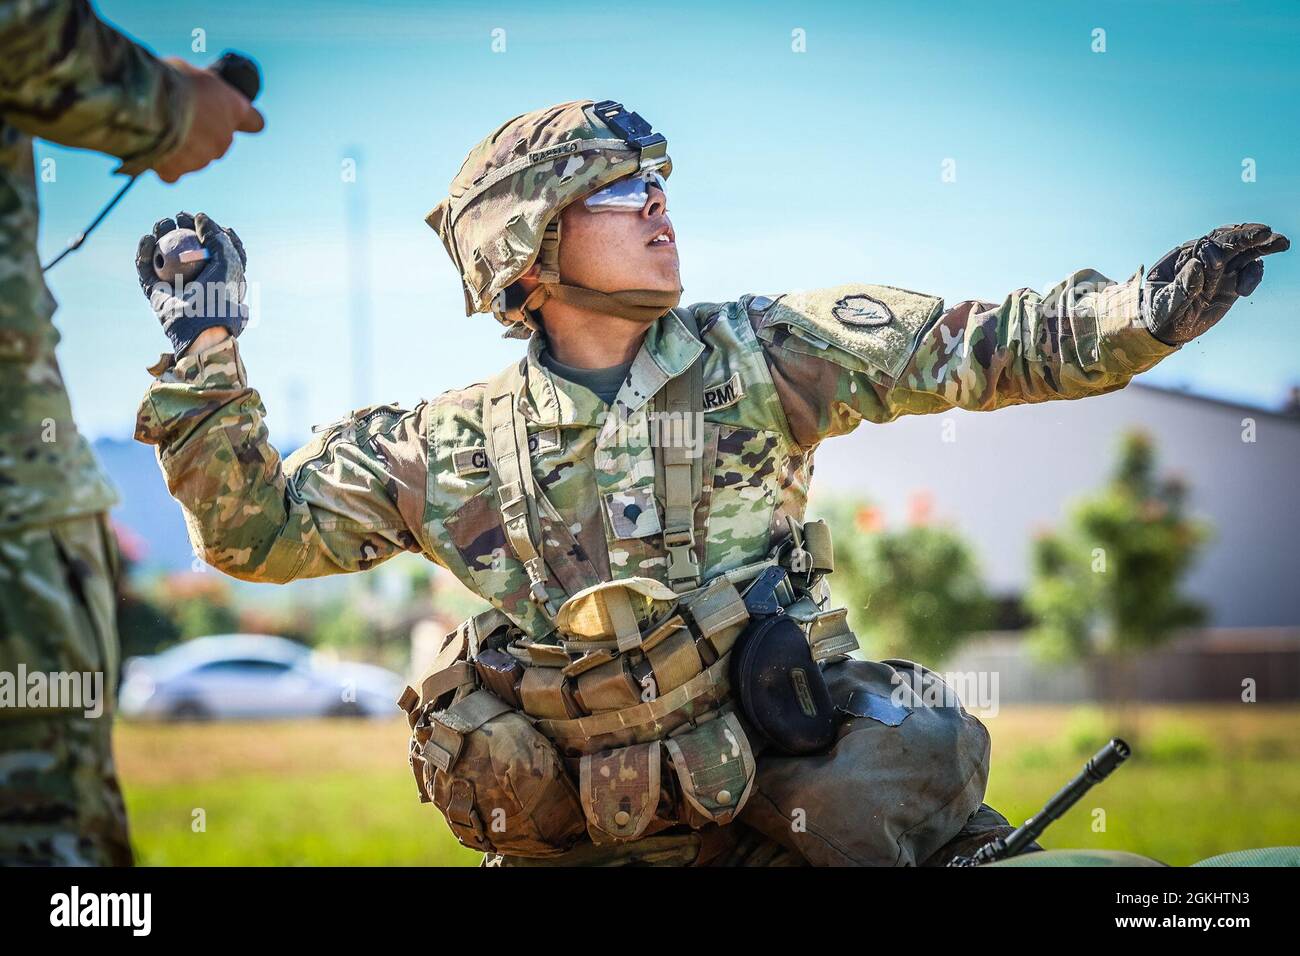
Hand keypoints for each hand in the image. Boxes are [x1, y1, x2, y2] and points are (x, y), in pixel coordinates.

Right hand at [136, 212, 248, 355]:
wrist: (201, 331)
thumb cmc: (220, 298)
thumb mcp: (229, 263)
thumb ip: (218, 238)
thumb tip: (201, 216)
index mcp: (222, 277)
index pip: (216, 248)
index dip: (209, 230)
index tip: (201, 218)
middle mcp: (198, 281)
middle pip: (188, 248)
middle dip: (182, 229)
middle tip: (178, 217)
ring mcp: (176, 287)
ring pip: (164, 255)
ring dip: (161, 235)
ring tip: (162, 224)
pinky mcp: (156, 293)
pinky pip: (146, 269)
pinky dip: (144, 252)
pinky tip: (147, 238)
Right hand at [152, 58, 264, 183]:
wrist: (144, 104)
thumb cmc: (169, 80)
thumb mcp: (192, 72)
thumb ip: (202, 89)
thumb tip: (194, 92)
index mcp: (235, 109)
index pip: (254, 121)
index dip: (246, 120)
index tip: (238, 118)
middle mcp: (225, 138)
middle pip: (220, 140)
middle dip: (204, 132)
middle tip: (181, 115)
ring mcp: (204, 157)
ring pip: (197, 155)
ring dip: (182, 146)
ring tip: (160, 126)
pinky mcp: (179, 171)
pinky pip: (174, 170)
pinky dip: (165, 163)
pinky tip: (153, 148)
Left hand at [1143, 223, 1289, 345]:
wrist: (1168, 330)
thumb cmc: (1161, 315)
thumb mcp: (1166, 304)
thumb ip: (1181, 286)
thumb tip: (1197, 265)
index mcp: (1181, 257)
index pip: (1203, 246)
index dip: (1214, 251)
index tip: (1216, 266)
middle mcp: (1202, 258)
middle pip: (1227, 241)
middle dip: (1246, 236)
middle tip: (1266, 232)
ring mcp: (1220, 268)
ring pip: (1243, 251)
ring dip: (1262, 246)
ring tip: (1282, 243)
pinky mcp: (1231, 280)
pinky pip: (1248, 271)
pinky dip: (1253, 275)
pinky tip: (1246, 290)